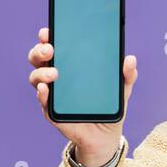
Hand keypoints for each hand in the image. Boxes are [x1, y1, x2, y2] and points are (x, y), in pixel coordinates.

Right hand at [28, 26, 136, 165]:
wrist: (105, 136)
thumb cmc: (108, 107)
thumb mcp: (121, 89)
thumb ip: (126, 75)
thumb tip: (130, 59)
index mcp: (70, 65)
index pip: (54, 47)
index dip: (47, 37)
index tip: (48, 30)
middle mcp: (56, 77)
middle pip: (38, 59)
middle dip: (39, 51)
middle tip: (49, 49)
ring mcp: (52, 94)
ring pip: (35, 78)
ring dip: (41, 73)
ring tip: (54, 74)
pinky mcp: (52, 112)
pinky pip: (43, 102)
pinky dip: (42, 94)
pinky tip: (44, 90)